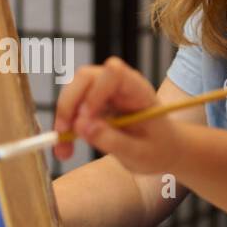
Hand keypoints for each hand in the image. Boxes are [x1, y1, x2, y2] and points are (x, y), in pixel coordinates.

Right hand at [53, 57, 178, 174]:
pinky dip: (65, 128)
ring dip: (63, 118)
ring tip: (64, 151)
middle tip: (63, 133)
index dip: (95, 91)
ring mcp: (104, 93)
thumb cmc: (158, 149)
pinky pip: (72, 108)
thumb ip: (112, 140)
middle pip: (85, 77)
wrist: (163, 151)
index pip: (114, 73)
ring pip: (73, 91)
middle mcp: (119, 85)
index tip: (87, 118)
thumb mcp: (139, 153)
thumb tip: (81, 127)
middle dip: (69, 103)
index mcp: (138, 90)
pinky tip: (66, 149)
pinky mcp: (93, 104)